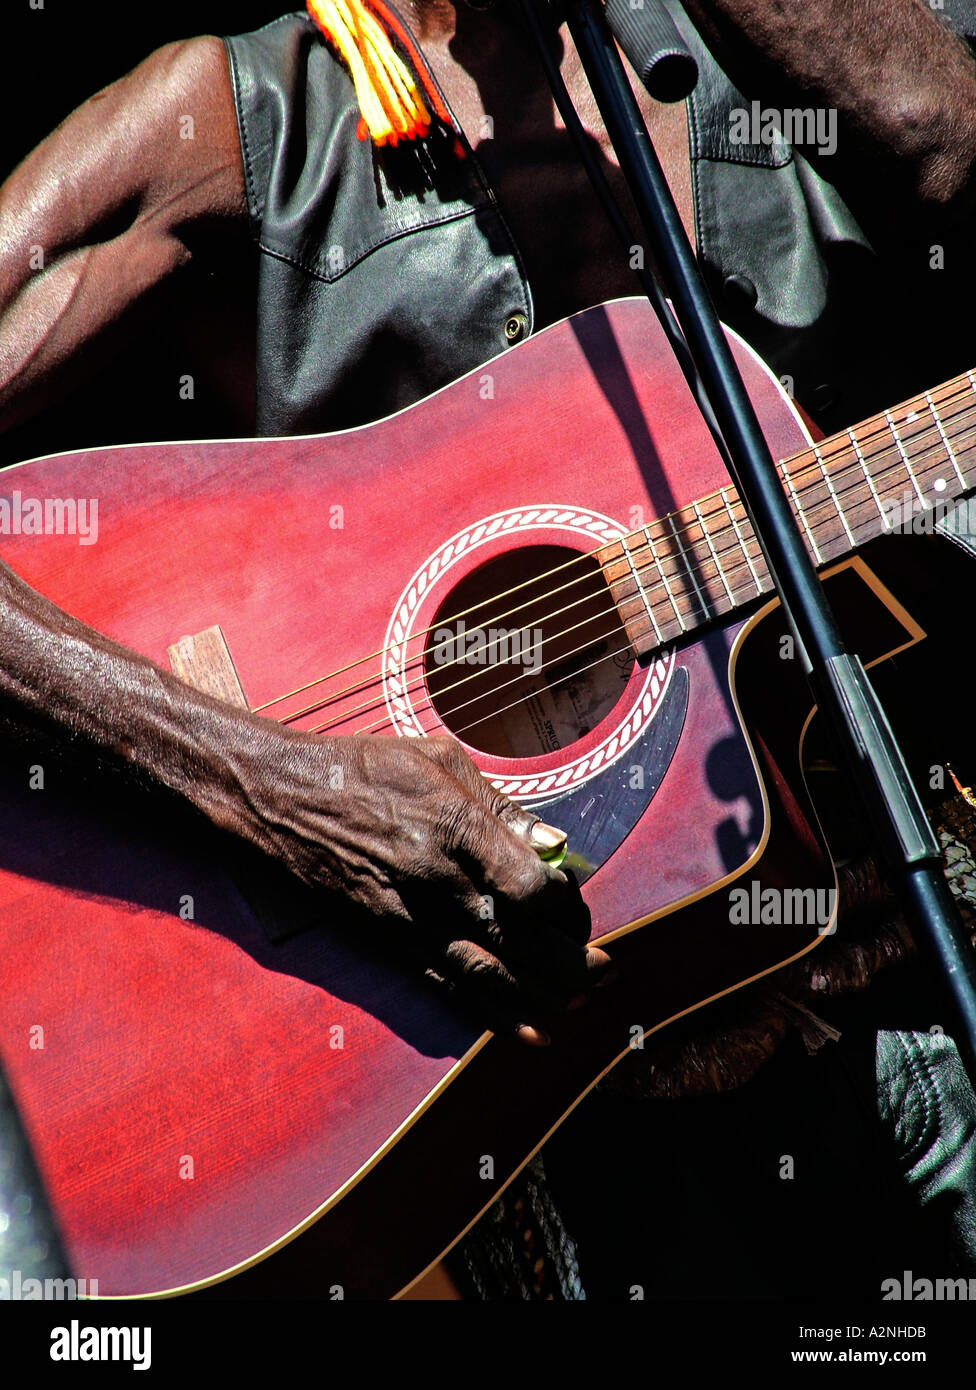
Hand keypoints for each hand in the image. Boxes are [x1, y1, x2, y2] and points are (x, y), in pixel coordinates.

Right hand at [240, 730, 613, 1040]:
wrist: (281, 802)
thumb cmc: (364, 769)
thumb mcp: (438, 761)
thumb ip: (501, 806)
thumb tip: (552, 841)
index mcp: (458, 831)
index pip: (533, 888)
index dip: (564, 902)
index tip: (570, 899)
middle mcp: (440, 885)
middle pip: (524, 943)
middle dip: (574, 963)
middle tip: (606, 971)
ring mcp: (414, 921)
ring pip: (493, 978)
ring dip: (544, 1000)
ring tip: (580, 1006)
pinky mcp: (391, 944)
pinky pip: (449, 988)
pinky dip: (494, 1017)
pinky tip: (528, 1033)